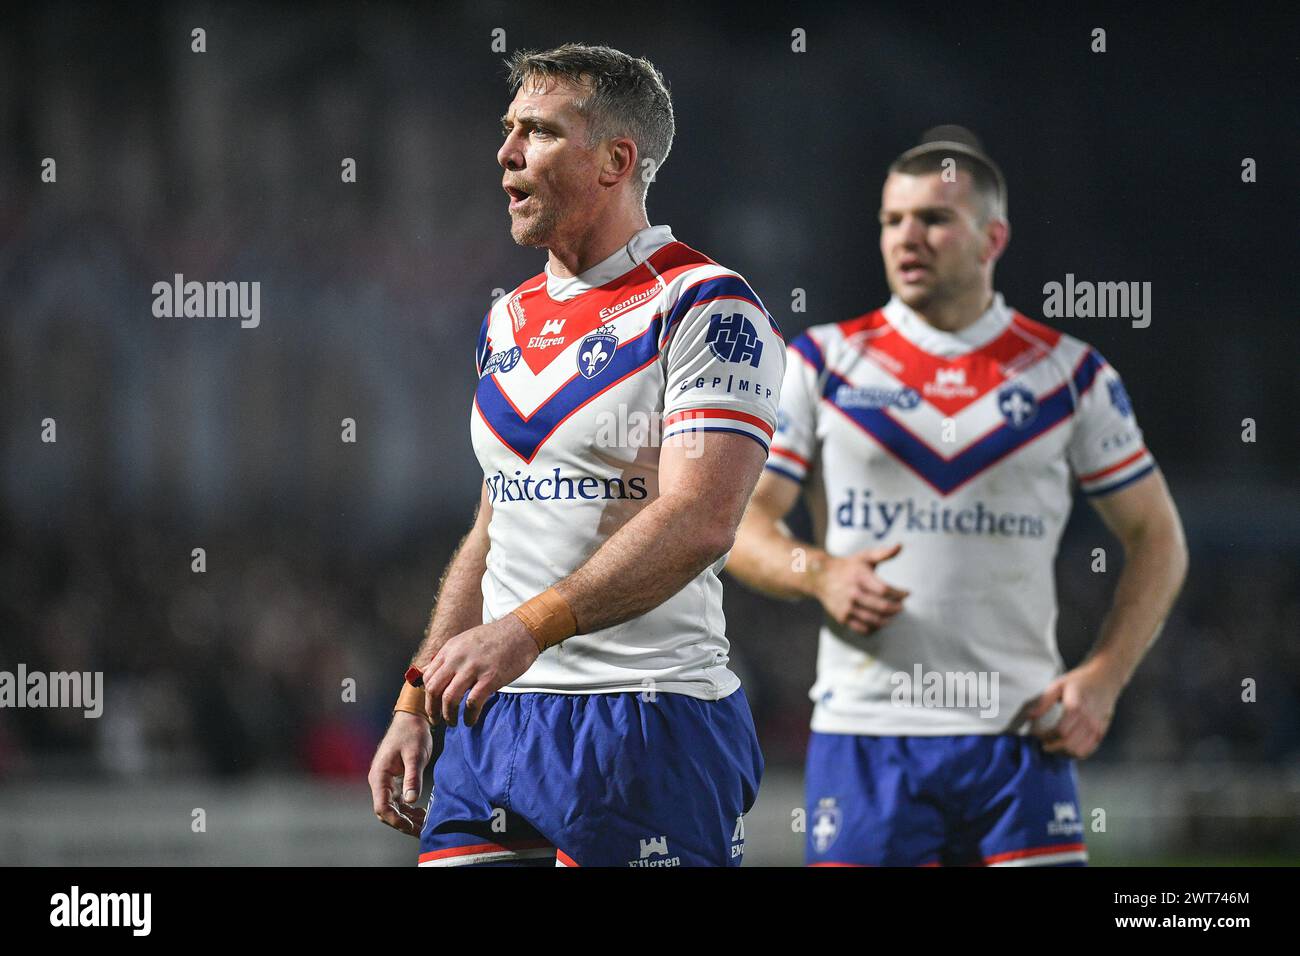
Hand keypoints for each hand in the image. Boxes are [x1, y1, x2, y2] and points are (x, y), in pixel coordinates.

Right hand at [367, 711, 433, 835]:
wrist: (412, 717)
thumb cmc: (412, 733)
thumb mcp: (415, 755)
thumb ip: (412, 777)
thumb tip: (410, 801)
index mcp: (379, 775)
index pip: (382, 807)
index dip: (395, 820)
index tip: (410, 827)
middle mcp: (379, 780)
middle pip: (386, 810)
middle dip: (402, 823)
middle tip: (421, 831)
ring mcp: (385, 780)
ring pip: (392, 807)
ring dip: (406, 817)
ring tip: (424, 825)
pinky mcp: (394, 778)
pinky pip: (397, 799)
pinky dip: (408, 808)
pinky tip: (421, 813)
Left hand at [422, 614, 539, 725]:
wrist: (521, 631)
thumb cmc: (495, 638)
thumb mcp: (464, 641)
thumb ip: (447, 657)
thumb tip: (427, 671)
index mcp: (450, 650)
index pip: (428, 677)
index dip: (427, 696)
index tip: (432, 706)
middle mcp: (457, 658)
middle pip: (433, 689)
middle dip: (432, 709)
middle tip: (437, 720)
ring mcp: (473, 668)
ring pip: (449, 699)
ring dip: (448, 716)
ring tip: (453, 723)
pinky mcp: (490, 678)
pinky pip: (472, 703)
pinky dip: (469, 716)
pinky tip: (470, 720)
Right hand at [810, 543, 908, 634]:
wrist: (821, 577)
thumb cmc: (848, 566)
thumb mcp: (865, 557)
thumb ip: (884, 553)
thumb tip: (900, 546)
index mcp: (860, 577)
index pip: (885, 589)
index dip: (899, 593)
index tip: (907, 593)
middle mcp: (853, 592)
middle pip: (881, 606)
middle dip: (896, 608)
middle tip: (902, 607)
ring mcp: (847, 606)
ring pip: (873, 619)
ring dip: (888, 619)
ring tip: (893, 615)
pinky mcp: (842, 617)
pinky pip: (862, 628)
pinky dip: (874, 628)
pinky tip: (880, 622)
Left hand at [1024, 662, 1122, 758]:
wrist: (1105, 679)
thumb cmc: (1080, 681)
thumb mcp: (1058, 685)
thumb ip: (1043, 701)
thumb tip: (1029, 716)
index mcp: (1076, 707)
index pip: (1060, 731)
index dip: (1045, 736)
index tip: (1035, 734)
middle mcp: (1088, 720)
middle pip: (1068, 744)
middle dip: (1052, 747)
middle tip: (1042, 744)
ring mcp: (1097, 728)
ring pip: (1078, 751)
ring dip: (1063, 753)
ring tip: (1053, 746)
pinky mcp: (1101, 732)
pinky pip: (1088, 750)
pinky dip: (1075, 753)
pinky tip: (1066, 747)